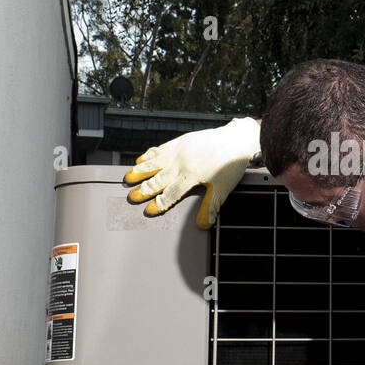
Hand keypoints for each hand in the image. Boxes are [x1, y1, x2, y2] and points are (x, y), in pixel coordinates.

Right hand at [123, 117, 259, 228]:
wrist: (236, 139)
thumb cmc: (230, 165)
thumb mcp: (222, 189)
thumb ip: (210, 207)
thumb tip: (202, 225)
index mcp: (191, 177)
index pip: (170, 194)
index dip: (158, 204)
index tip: (149, 210)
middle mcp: (181, 163)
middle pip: (158, 179)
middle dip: (144, 189)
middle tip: (132, 196)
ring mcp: (179, 151)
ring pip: (155, 162)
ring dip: (141, 171)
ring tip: (128, 177)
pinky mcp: (180, 141)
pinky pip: (160, 149)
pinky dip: (149, 155)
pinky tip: (142, 159)